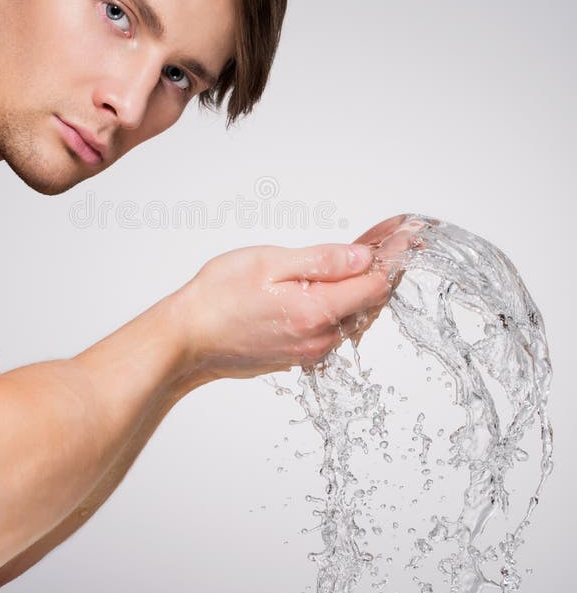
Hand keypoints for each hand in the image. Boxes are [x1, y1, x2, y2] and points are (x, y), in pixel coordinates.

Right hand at [172, 214, 426, 383]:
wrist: (186, 341)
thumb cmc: (217, 297)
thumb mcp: (269, 264)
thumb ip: (321, 262)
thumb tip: (363, 258)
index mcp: (315, 312)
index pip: (373, 285)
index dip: (392, 257)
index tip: (407, 236)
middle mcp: (319, 339)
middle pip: (369, 303)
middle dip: (383, 270)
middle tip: (395, 240)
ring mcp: (309, 351)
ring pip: (352, 317)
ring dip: (363, 288)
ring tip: (369, 257)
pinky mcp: (297, 356)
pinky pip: (332, 328)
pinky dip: (342, 305)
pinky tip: (335, 285)